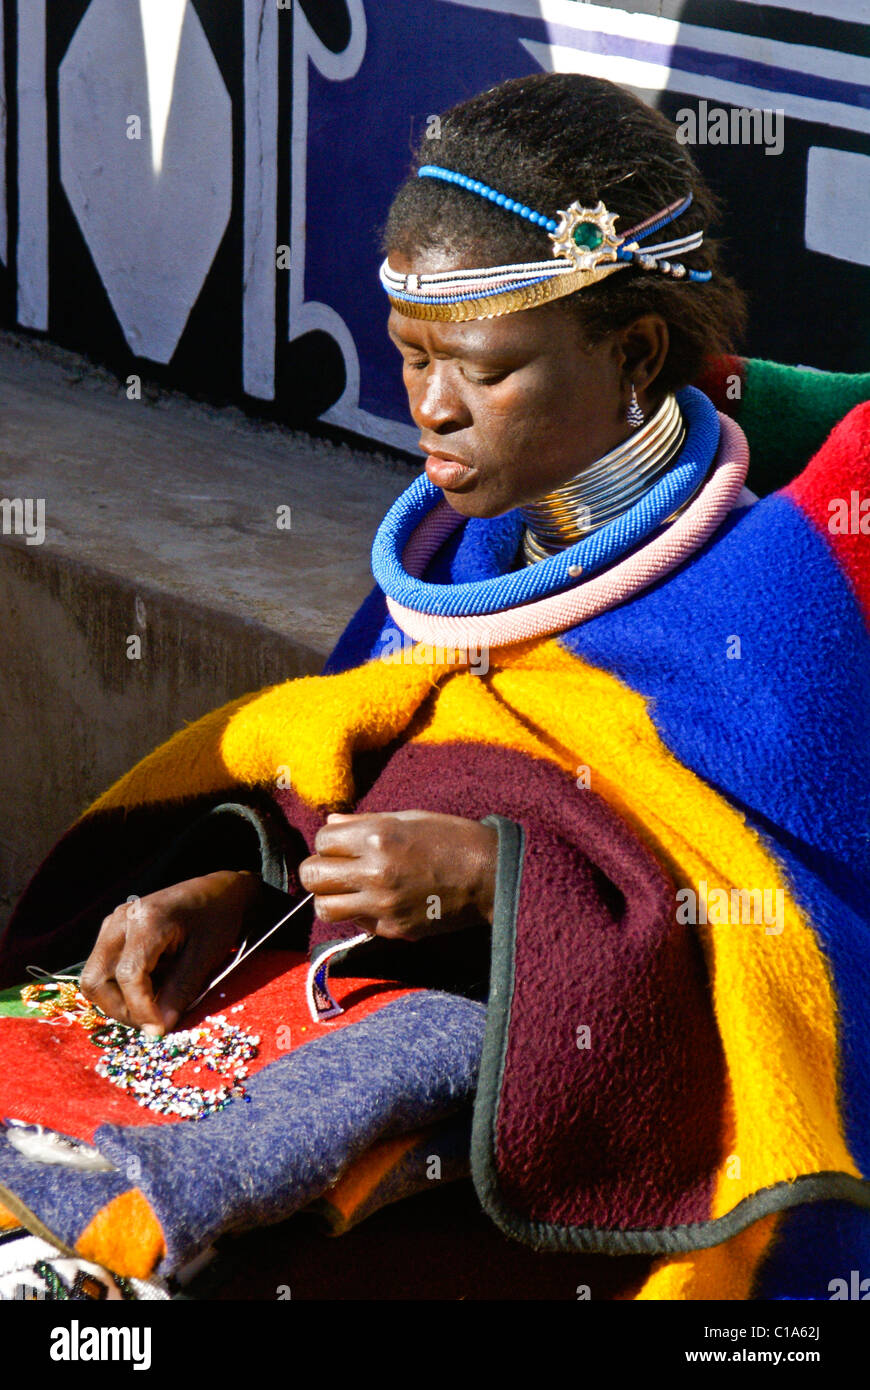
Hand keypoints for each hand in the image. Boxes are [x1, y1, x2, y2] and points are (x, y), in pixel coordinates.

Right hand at [79, 870, 262, 1034]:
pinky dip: (120, 988)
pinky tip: (149, 988)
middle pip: (96, 979)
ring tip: (152, 1007)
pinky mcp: (113, 931)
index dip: (140, 1009)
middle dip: (120, 1010)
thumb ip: (179, 992)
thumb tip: (159, 1028)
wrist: (219, 892)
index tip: (159, 1030)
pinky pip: (103, 968)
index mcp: (147, 920)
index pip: (128, 975)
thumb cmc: (218, 919)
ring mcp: (113, 924)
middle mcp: (121, 920)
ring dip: (117, 1001)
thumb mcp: (205, 957)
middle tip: (152, 1023)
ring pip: (94, 977)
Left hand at [297, 811, 497, 942]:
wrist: (490, 877)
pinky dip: (358, 914)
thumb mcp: (409, 818)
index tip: (343, 844)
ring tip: (347, 890)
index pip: (322, 840)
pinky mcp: (393, 929)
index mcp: (377, 838)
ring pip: (325, 908)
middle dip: (319, 869)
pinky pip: (356, 924)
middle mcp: (375, 873)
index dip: (330, 841)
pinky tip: (376, 902)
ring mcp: (382, 905)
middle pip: (312, 876)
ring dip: (330, 897)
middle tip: (336, 868)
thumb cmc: (452, 839)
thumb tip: (330, 823)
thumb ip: (364, 822)